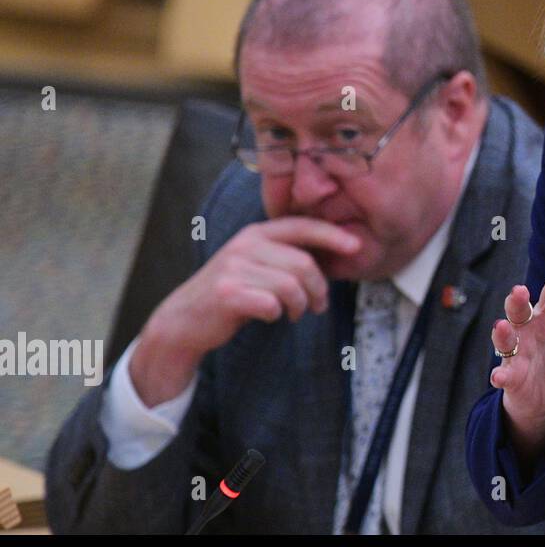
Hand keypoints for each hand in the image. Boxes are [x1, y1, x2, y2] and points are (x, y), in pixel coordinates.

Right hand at [131, 217, 360, 405]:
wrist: (186, 319)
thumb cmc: (234, 291)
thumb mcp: (258, 263)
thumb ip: (287, 255)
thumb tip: (337, 253)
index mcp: (256, 233)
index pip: (302, 226)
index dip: (332, 235)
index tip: (357, 246)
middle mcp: (244, 245)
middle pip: (303, 264)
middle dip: (318, 288)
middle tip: (318, 305)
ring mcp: (233, 268)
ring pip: (291, 286)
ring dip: (300, 305)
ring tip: (296, 313)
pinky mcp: (227, 293)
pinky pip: (271, 304)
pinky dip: (277, 314)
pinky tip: (271, 316)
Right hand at [489, 272, 544, 433]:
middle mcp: (528, 329)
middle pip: (519, 309)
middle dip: (517, 300)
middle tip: (520, 290)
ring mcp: (516, 352)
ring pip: (505, 337)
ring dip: (502, 332)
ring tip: (501, 326)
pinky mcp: (509, 375)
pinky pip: (503, 373)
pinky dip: (500, 375)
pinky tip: (499, 376)